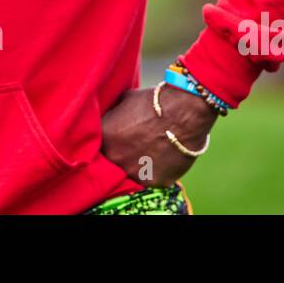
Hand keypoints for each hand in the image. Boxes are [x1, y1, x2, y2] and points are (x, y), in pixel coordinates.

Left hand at [100, 83, 216, 187]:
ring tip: (152, 150)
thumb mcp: (125, 100)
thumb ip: (114, 114)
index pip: (99, 145)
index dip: (110, 141)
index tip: (119, 137)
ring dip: (139, 164)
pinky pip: (152, 178)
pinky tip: (165, 157)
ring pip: (133, 172)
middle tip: (136, 145)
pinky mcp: (154, 182)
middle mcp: (114, 159)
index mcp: (104, 138)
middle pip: (114, 161)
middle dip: (122, 154)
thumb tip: (111, 117)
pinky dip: (157, 170)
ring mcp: (134, 173)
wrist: (184, 112)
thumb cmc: (154, 101)